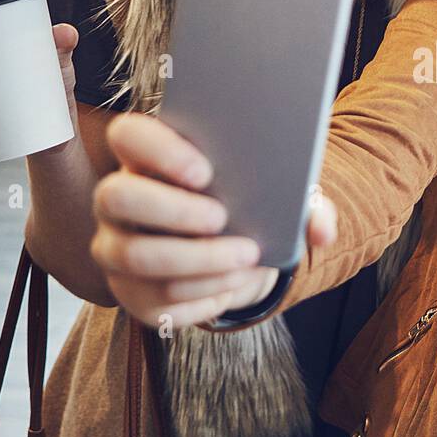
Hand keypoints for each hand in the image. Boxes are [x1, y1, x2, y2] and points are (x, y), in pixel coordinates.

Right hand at [92, 111, 336, 330]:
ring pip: (136, 257)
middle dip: (173, 210)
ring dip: (198, 261)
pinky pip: (157, 302)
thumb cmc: (249, 207)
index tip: (206, 171)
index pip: (127, 135)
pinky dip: (203, 295)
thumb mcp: (278, 194)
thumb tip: (320, 230)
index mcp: (148, 158)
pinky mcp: (132, 295)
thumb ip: (305, 202)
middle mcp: (118, 201)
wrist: (236, 253)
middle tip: (223, 218)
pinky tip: (234, 284)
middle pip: (116, 197)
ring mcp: (117, 249)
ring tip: (245, 258)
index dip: (158, 149)